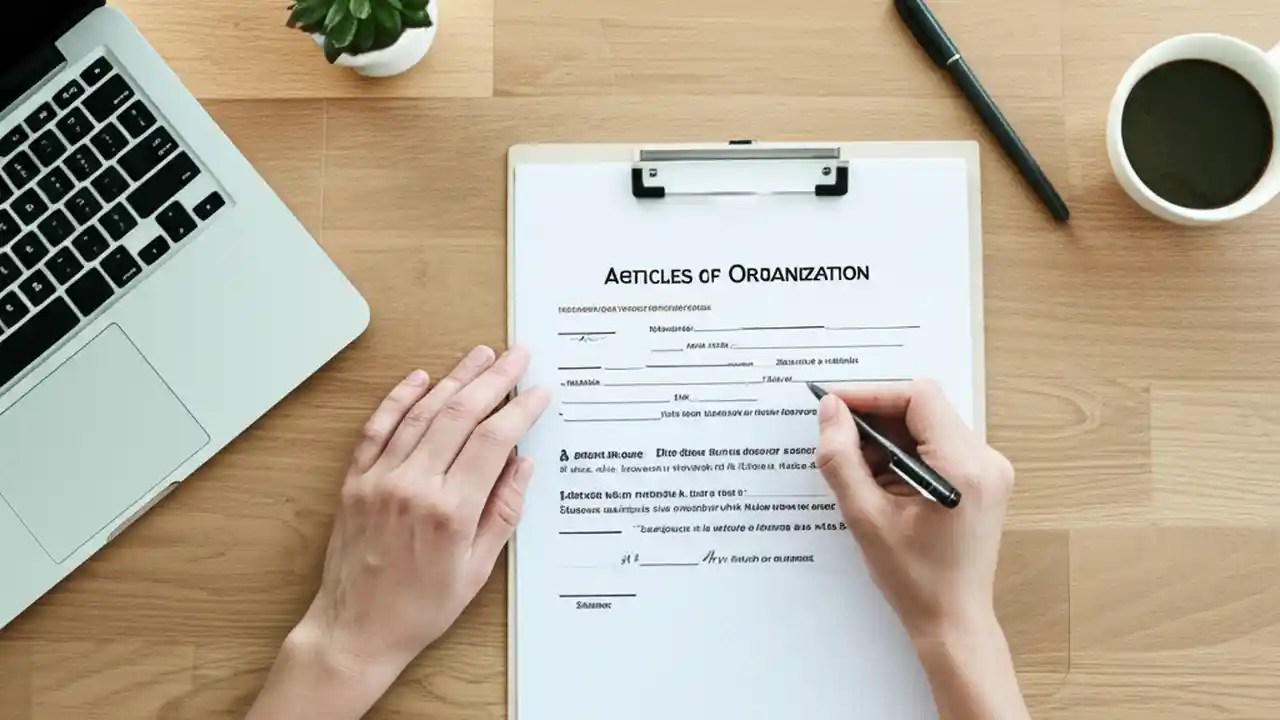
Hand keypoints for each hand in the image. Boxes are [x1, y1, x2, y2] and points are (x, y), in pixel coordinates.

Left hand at [248, 346, 549, 719]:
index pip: (494, 441)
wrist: (355, 630)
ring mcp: (380, 479)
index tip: (539, 391)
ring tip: (479, 356)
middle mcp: (413, 486)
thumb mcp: (477, 569)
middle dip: (493, 379)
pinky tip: (420, 379)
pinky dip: (399, 399)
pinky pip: (378, 428)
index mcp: (450, 511)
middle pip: (460, 414)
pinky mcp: (355, 481)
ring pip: (422, 413)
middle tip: (516, 355)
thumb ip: (502, 512)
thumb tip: (523, 465)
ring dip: (453, 379)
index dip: (520, 409)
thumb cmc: (419, 608)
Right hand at [814, 380, 1013, 641]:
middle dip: (876, 416)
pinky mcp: (983, 479)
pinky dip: (905, 452)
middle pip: (924, 408)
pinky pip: (938, 445)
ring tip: (858, 468)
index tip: (834, 403)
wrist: (953, 620)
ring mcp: (989, 469)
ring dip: (889, 437)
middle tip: (837, 436)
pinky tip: (881, 479)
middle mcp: (986, 460)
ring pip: (929, 425)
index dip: (872, 393)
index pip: (918, 398)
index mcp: (964, 468)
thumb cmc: (914, 579)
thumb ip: (842, 459)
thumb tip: (830, 411)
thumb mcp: (866, 517)